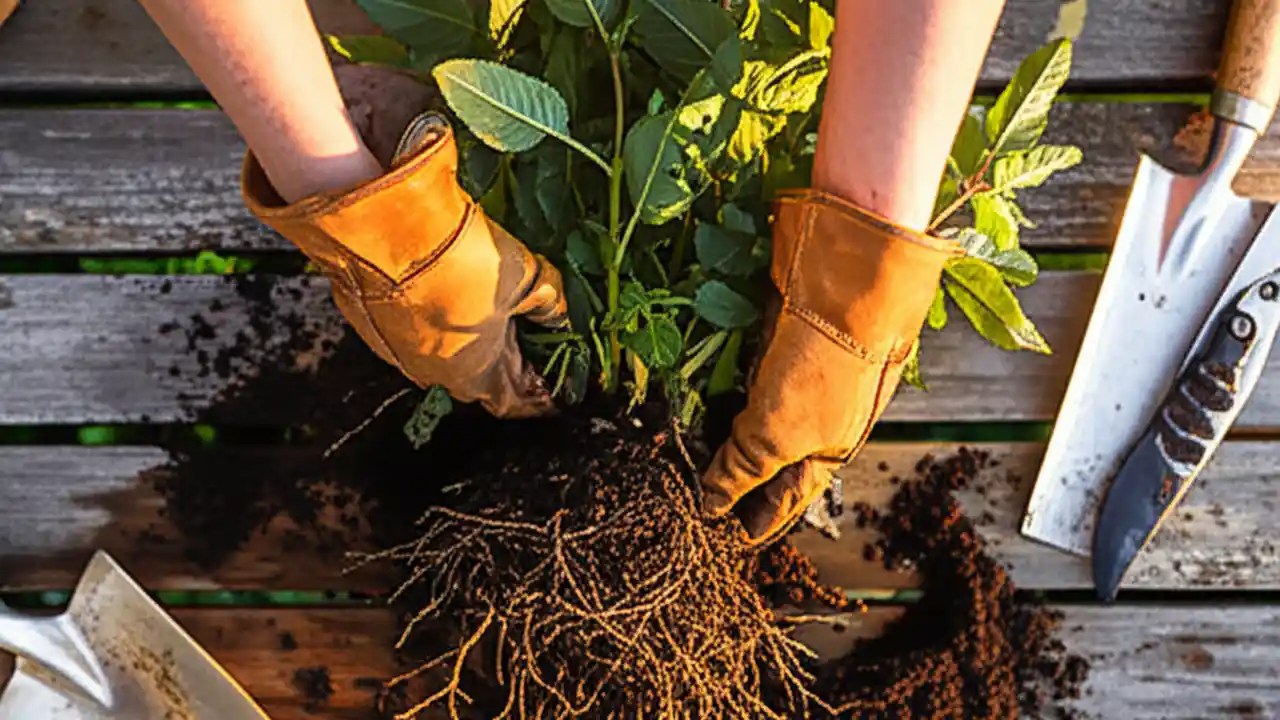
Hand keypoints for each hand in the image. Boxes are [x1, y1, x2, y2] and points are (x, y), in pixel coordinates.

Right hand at [243, 111, 566, 417]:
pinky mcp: (368, 322)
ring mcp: (395, 351)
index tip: (556, 384)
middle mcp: (433, 375)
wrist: (382, 224)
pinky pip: (409, 330)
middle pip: (479, 381)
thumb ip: (552, 304)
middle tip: (528, 337)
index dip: (540, 395)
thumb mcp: (527, 278)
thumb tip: (563, 319)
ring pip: (441, 356)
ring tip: (485, 308)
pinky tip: (441, 290)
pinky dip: (429, 319)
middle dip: (505, 364)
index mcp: (477, 375)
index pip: (515, 402)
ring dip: (463, 340)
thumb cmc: (464, 260)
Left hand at [701, 190, 957, 542]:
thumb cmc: (831, 362)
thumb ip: (741, 469)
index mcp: (826, 450)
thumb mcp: (780, 433)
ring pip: (738, 415)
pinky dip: (702, 390)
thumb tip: (710, 505)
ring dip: (704, 432)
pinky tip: (675, 403)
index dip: (751, 521)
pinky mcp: (765, 340)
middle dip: (720, 477)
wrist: (845, 275)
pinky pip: (727, 376)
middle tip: (675, 496)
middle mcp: (808, 416)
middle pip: (757, 458)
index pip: (784, 499)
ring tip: (664, 455)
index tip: (713, 540)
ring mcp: (786, 375)